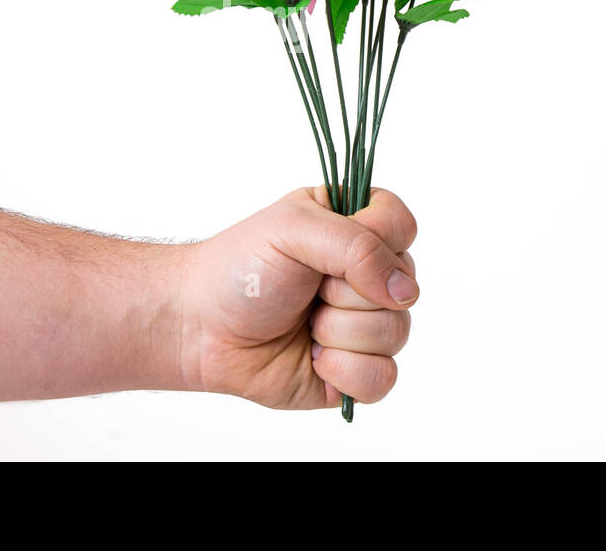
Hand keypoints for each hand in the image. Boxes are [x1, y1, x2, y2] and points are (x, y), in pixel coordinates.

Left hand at [179, 186, 418, 408]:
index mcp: (355, 228)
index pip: (402, 227)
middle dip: (346, 295)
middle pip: (405, 288)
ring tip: (304, 325)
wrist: (200, 329)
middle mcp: (367, 276)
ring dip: (339, 333)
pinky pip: (384, 378)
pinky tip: (311, 358)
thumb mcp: (293, 230)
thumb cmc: (240, 269)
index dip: (377, 245)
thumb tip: (405, 291)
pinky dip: (343, 371)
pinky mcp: (356, 370)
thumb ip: (357, 247)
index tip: (330, 254)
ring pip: (396, 334)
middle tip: (305, 290)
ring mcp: (364, 325)